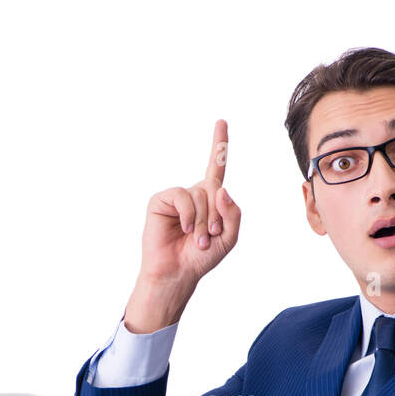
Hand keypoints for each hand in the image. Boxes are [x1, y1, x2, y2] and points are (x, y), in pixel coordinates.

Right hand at [124, 119, 241, 333]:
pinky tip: (186, 229)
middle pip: (215, 189)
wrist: (177, 273)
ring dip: (203, 221)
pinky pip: (182, 196)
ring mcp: (177, 197)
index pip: (216, 168)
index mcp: (211, 199)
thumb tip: (222, 189)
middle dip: (217, 216)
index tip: (221, 122)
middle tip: (210, 237)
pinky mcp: (161, 201)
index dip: (219, 145)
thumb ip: (233, 214)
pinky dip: (189, 214)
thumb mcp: (229, 238)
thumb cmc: (201, 257)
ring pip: (200, 194)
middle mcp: (194, 193)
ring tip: (198, 240)